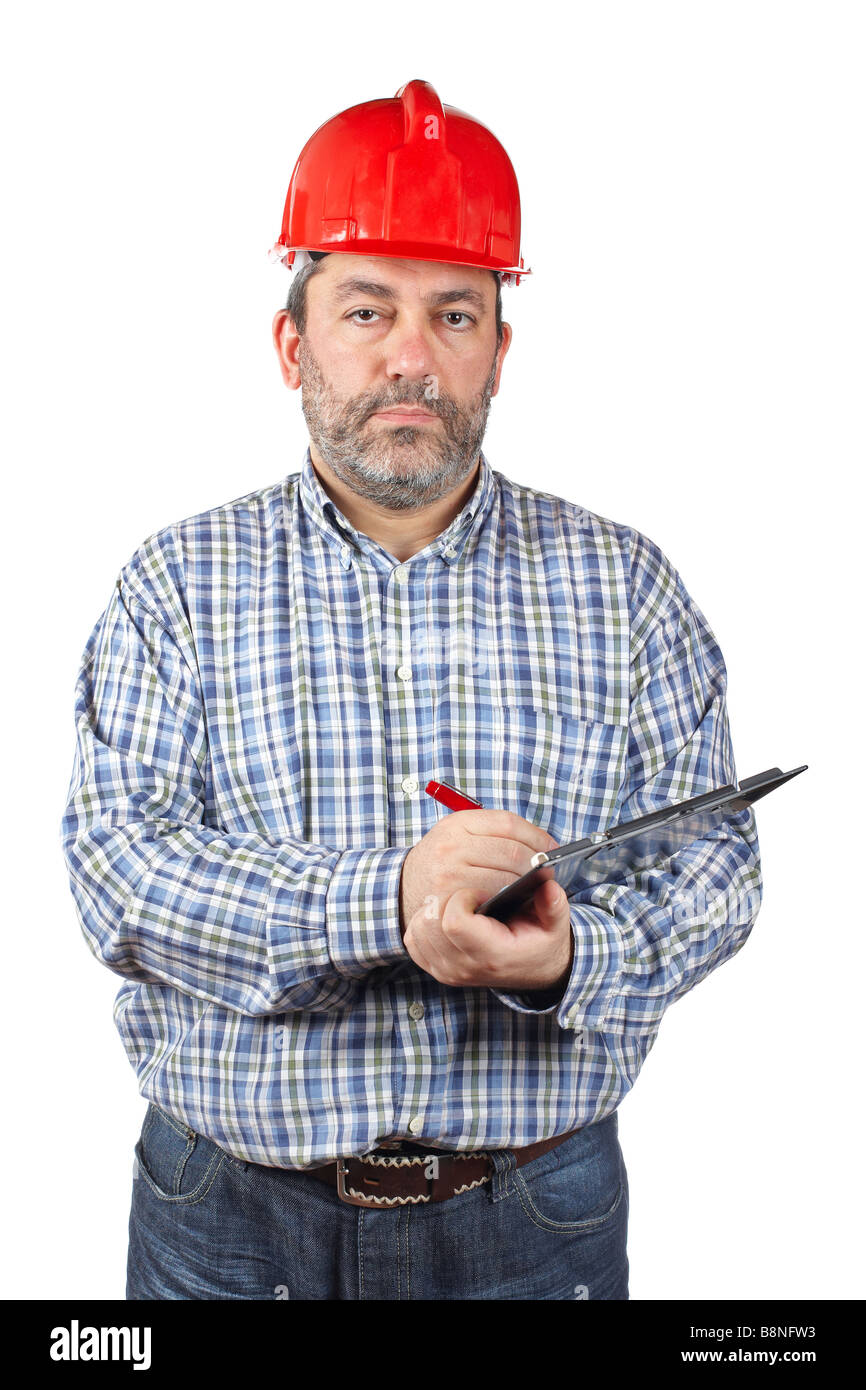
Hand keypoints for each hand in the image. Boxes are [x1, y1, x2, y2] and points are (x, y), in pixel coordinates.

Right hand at [399, 808, 557, 933]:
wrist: (406, 888)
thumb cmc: (443, 861)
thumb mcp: (460, 834)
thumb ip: (494, 833)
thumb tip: (544, 845)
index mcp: (458, 822)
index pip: (509, 824)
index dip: (537, 836)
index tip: (551, 848)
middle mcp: (452, 845)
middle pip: (513, 852)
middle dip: (537, 863)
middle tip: (549, 871)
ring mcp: (450, 873)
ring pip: (506, 877)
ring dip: (527, 883)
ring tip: (536, 885)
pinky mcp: (450, 900)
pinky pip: (492, 898)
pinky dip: (510, 899)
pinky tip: (515, 899)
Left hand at [402, 876, 573, 992]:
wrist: (533, 970)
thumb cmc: (541, 942)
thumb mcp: (555, 924)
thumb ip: (553, 905)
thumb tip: (548, 886)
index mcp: (492, 955)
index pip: (454, 922)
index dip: (462, 899)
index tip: (480, 893)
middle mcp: (465, 968)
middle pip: (430, 923)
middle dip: (445, 900)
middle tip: (468, 897)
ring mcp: (447, 971)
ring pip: (417, 929)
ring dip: (432, 910)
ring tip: (458, 905)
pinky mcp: (436, 969)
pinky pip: (412, 940)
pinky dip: (423, 923)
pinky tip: (445, 917)